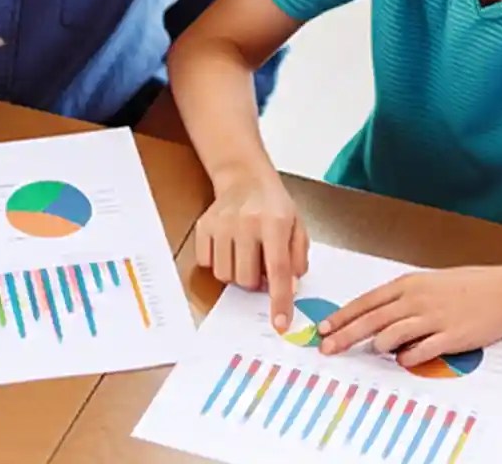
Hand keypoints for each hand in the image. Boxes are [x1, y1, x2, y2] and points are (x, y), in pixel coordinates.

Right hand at [195, 171, 308, 332]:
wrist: (244, 177)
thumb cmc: (274, 205)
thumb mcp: (297, 226)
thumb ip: (297, 258)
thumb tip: (291, 288)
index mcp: (275, 222)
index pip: (279, 270)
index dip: (280, 300)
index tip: (281, 324)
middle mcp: (246, 223)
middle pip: (246, 279)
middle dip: (255, 282)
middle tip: (261, 268)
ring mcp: (221, 224)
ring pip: (224, 275)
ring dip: (236, 274)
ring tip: (245, 256)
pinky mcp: (203, 226)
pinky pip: (206, 263)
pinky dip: (218, 263)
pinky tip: (229, 248)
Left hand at [316, 267, 501, 366]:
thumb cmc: (466, 286)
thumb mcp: (427, 283)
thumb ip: (401, 299)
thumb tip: (375, 316)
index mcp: (407, 285)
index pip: (365, 302)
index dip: (342, 317)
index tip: (323, 328)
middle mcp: (416, 300)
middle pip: (371, 320)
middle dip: (345, 335)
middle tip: (327, 348)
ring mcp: (433, 318)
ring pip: (392, 334)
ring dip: (379, 346)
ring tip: (375, 351)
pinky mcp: (451, 336)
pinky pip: (421, 350)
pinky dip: (407, 357)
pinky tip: (404, 360)